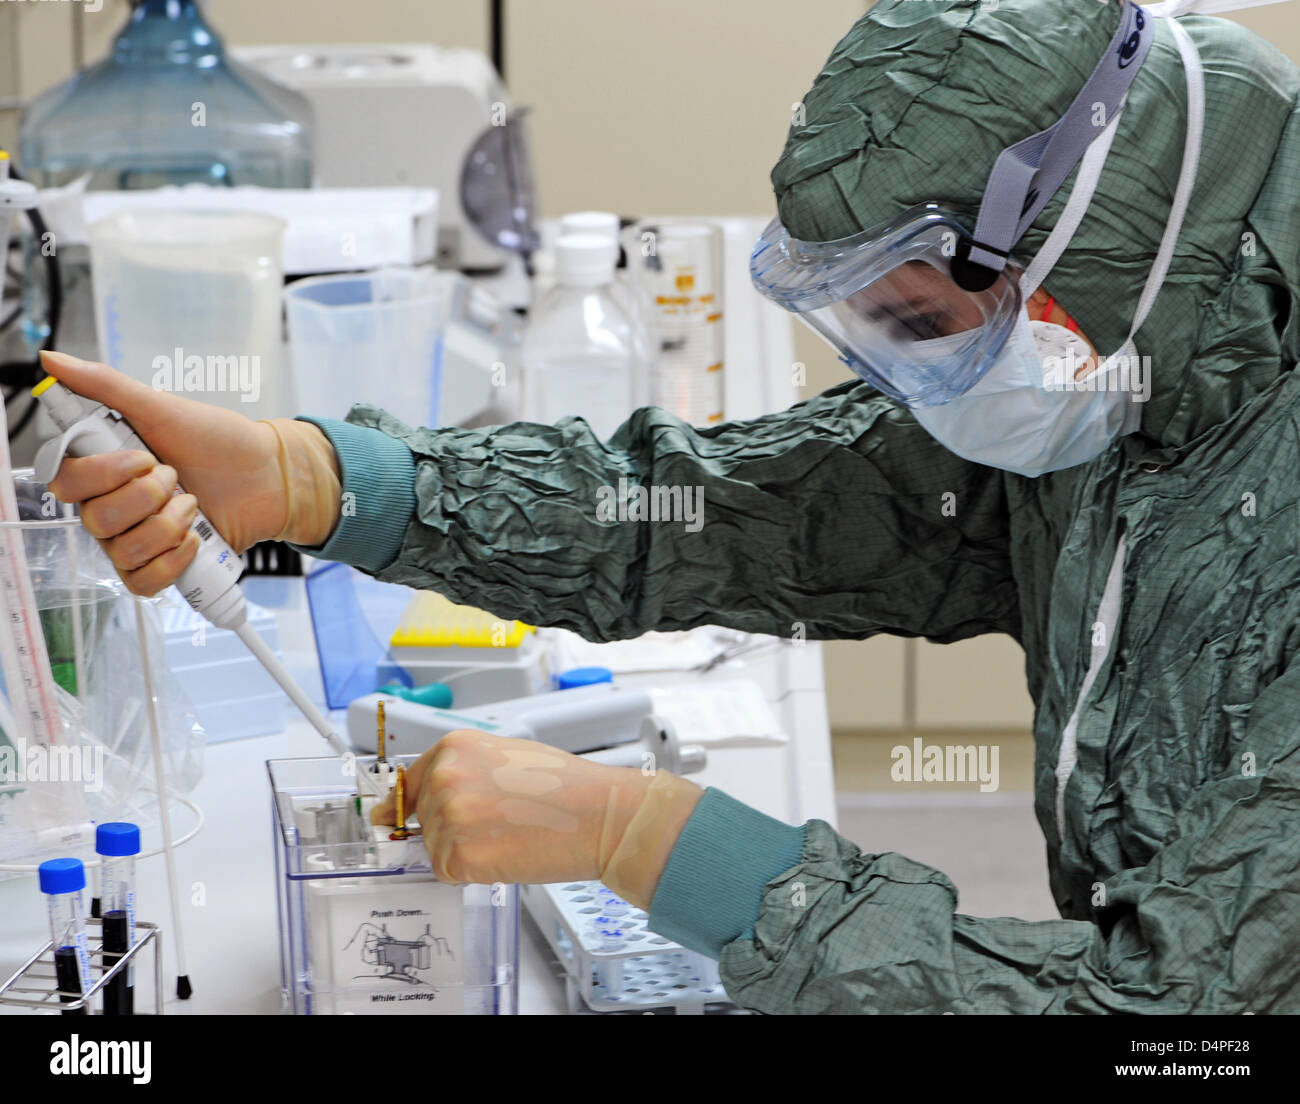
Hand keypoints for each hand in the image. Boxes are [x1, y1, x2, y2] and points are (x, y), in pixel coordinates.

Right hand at [40, 351, 339, 594]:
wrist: (269, 475)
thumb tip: (52, 361)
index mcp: (104, 469)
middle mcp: (112, 506)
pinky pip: (142, 581)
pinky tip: (193, 537)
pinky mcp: (161, 566)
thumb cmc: (220, 441)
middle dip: (147, 496)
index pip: (64, 483)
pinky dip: (172, 560)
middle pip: (96, 519)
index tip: (143, 457)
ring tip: (193, 503)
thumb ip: (105, 387)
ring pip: (122, 550)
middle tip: (177, 476)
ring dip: (167, 525)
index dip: (102, 474)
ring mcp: (135, 539)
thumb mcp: (163, 408)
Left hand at [370, 729, 702, 907]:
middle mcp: (446, 777)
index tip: (404, 819)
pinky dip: (474, 872)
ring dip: (466, 852)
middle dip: (455, 829)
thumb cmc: (566, 786)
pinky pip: (449, 872)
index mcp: (455, 747)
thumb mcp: (506, 755)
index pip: (411, 784)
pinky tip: (508, 853)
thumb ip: (462, 770)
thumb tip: (414, 800)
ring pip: (436, 848)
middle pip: (425, 820)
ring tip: (511, 835)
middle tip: (501, 824)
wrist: (598, 814)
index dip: (415, 806)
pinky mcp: (459, 855)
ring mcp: (450, 817)